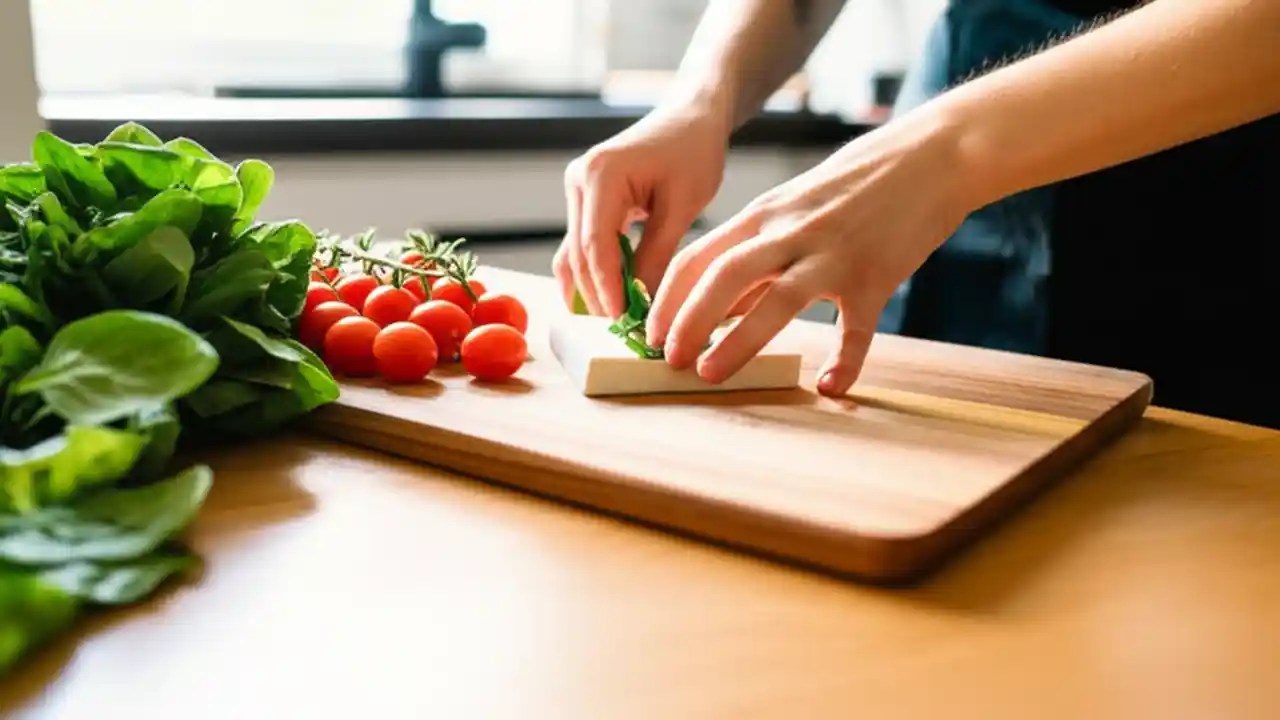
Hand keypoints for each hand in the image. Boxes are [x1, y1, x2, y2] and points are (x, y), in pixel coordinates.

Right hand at [553, 102, 729, 317]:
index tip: (623, 322)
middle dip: (599, 296)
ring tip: (617, 323)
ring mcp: (577, 189)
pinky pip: (582, 244)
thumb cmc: (693, 152)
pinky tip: (612, 300)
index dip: (606, 289)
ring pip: (574, 253)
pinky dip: (595, 272)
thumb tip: (641, 302)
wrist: (691, 117)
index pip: (594, 245)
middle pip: (579, 254)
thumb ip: (657, 253)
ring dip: (592, 289)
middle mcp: (579, 180)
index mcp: (601, 175)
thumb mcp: (682, 206)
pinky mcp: (585, 199)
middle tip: (624, 332)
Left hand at [645, 112, 973, 396]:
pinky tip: (831, 387)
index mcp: (766, 215)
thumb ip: (760, 256)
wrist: (934, 155)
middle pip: (724, 275)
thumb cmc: (859, 184)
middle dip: (687, 319)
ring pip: (777, 300)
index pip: (699, 255)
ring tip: (710, 374)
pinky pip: (857, 328)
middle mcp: (793, 232)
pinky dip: (844, 360)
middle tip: (665, 358)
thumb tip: (722, 311)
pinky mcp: (878, 275)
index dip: (668, 296)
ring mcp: (835, 253)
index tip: (647, 332)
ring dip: (738, 340)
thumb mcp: (796, 208)